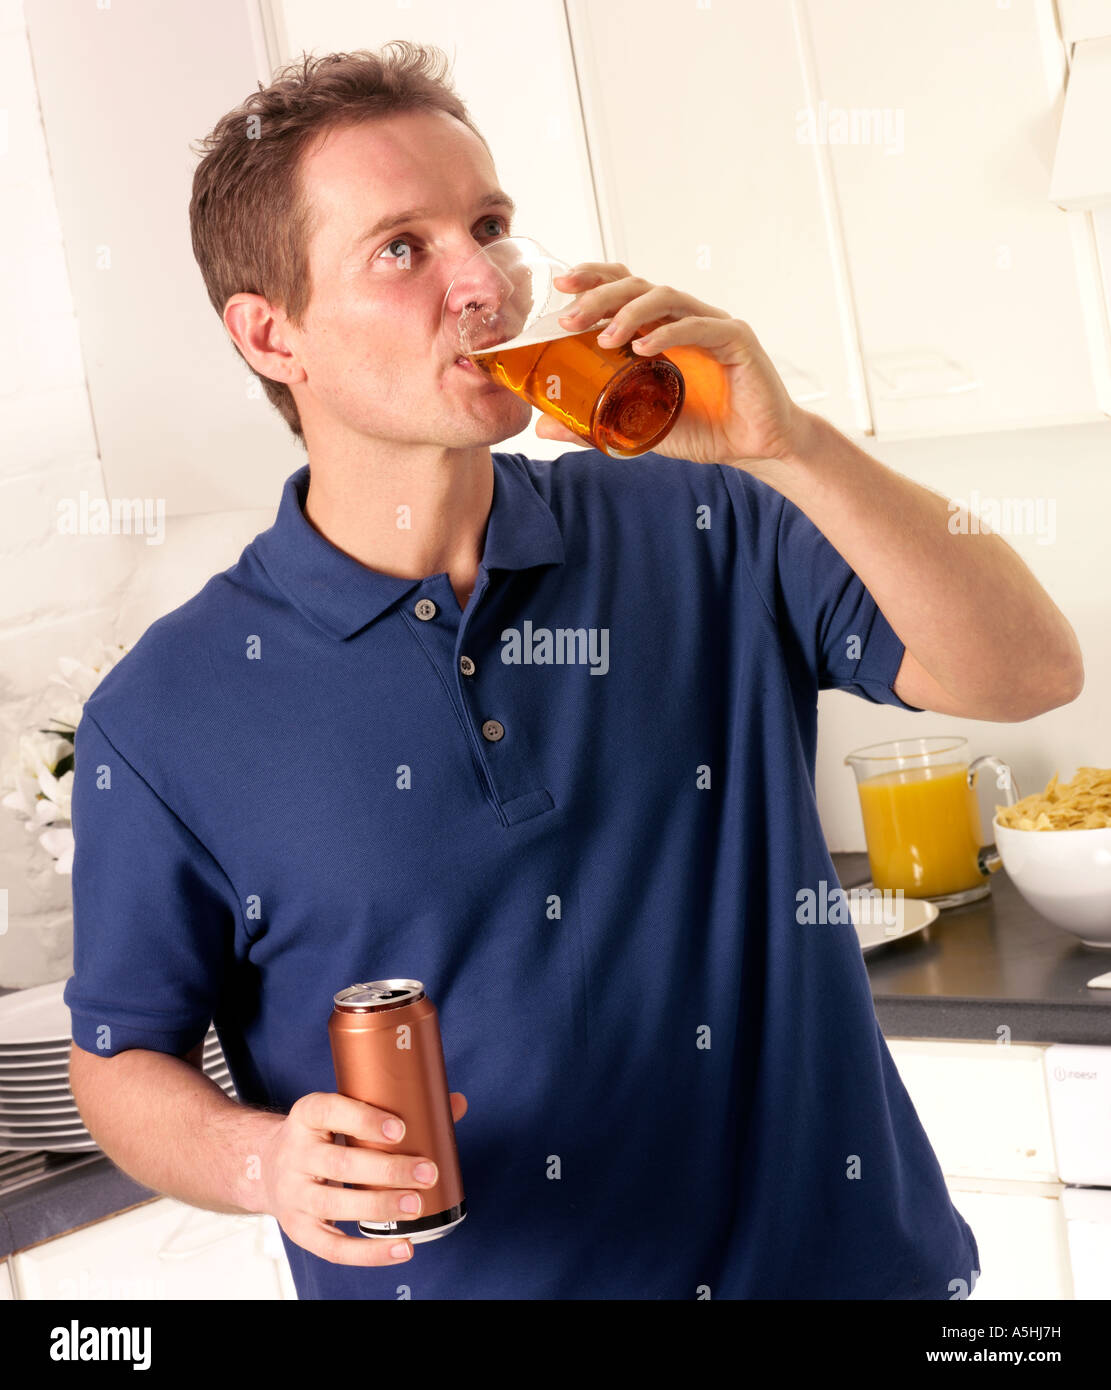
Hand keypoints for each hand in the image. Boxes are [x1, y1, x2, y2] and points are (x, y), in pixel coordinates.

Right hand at [258, 1090, 467, 1264]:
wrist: (267, 1166)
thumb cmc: (324, 1135)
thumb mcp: (344, 1111)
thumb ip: (398, 1106)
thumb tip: (456, 1103)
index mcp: (307, 1115)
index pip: (330, 1111)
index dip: (364, 1119)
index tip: (400, 1128)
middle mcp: (294, 1154)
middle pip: (340, 1163)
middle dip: (388, 1169)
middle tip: (427, 1172)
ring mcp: (293, 1195)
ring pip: (336, 1204)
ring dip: (381, 1206)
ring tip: (418, 1205)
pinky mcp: (299, 1230)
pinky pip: (334, 1248)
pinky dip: (369, 1253)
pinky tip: (403, 1247)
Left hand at [543, 263, 807, 466]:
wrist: (755, 447)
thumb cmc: (702, 430)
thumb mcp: (638, 427)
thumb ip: (593, 423)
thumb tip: (543, 428)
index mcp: (660, 328)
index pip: (624, 288)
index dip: (593, 279)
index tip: (560, 287)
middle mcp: (684, 317)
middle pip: (638, 285)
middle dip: (600, 294)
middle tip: (569, 317)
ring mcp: (711, 323)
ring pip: (666, 297)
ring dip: (630, 312)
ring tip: (603, 337)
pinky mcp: (736, 339)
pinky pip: (698, 326)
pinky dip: (668, 334)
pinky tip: (642, 349)